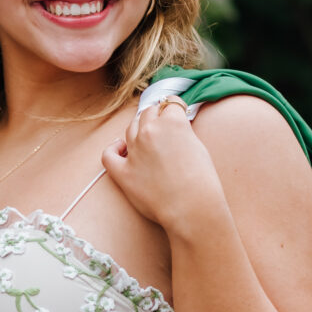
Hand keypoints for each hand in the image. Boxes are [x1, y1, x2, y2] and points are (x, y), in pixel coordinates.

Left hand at [101, 99, 224, 231]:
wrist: (193, 208)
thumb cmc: (202, 181)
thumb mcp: (199, 146)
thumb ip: (183, 132)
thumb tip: (174, 129)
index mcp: (171, 122)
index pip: (169, 102)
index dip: (173, 109)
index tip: (175, 113)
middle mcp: (150, 131)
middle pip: (148, 113)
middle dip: (155, 117)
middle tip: (162, 128)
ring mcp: (134, 151)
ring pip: (130, 128)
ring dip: (138, 131)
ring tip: (146, 140)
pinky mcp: (123, 172)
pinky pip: (109, 154)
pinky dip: (114, 149)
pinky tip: (121, 149)